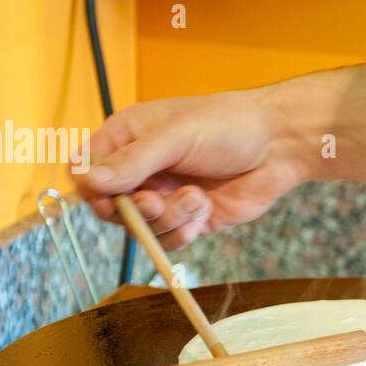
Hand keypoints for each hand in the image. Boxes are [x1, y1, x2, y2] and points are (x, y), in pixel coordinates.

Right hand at [76, 86, 316, 249]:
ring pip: (142, 228)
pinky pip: (170, 239)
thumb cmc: (227, 125)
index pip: (85, 172)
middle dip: (135, 210)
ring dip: (169, 218)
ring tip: (196, 197)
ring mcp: (165, 196)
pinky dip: (185, 230)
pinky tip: (205, 209)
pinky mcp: (189, 218)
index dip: (92, 190)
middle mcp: (142, 169)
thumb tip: (87, 182)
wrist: (279, 145)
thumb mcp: (174, 136)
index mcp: (127, 138)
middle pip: (110, 208)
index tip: (110, 197)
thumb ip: (132, 161)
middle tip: (156, 200)